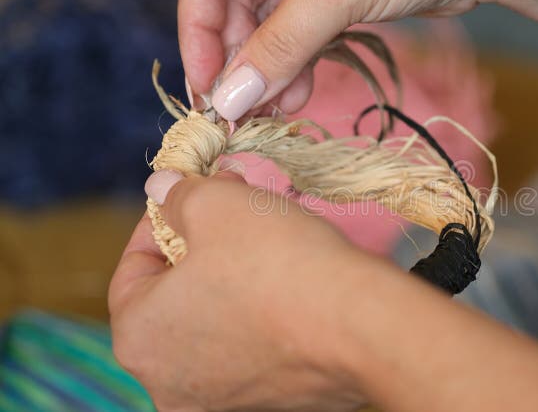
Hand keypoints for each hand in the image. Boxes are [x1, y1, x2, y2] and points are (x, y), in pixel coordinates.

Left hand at [109, 173, 376, 410]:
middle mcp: (169, 383)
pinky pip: (253, 348)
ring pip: (216, 322)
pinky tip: (291, 284)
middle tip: (233, 209)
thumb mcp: (216, 205)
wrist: (361, 326)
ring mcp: (222, 400)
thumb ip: (177, 195)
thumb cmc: (277, 263)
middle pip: (175, 297)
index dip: (162, 220)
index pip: (133, 267)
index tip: (194, 195)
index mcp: (139, 339)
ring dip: (232, 279)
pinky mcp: (270, 402)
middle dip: (202, 246)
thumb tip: (162, 191)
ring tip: (269, 240)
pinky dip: (262, 315)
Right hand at [178, 0, 537, 120]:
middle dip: (240, 61)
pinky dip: (296, 64)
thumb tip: (229, 99)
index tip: (208, 92)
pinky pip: (301, 32)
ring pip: (269, 24)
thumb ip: (280, 43)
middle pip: (234, 5)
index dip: (199, 35)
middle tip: (245, 115)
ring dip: (269, 71)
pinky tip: (298, 94)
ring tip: (277, 112)